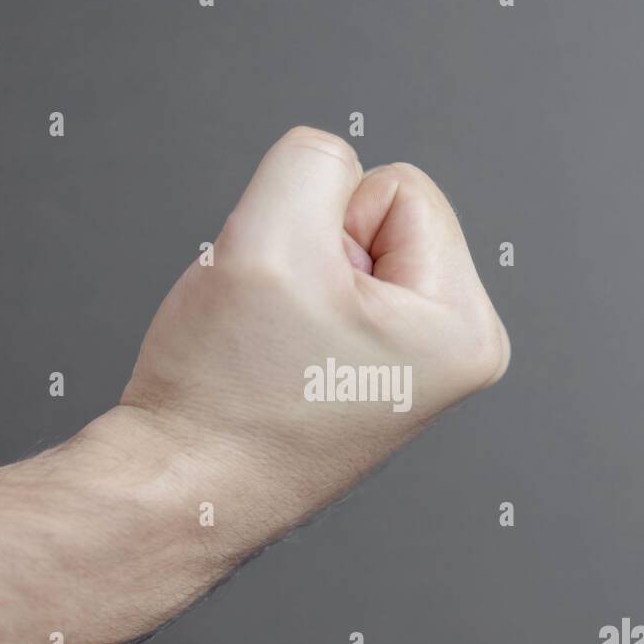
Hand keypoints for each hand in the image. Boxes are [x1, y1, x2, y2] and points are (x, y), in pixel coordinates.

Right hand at [111, 126, 509, 547]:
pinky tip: (272, 364)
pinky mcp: (371, 375)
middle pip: (380, 219)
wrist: (177, 486)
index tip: (295, 298)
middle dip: (312, 252)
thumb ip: (313, 158)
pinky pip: (329, 295)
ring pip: (345, 254)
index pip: (398, 187)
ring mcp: (414, 368)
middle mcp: (457, 354)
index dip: (322, 223)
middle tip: (279, 326)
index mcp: (467, 329)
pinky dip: (287, 310)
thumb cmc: (225, 397)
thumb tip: (331, 162)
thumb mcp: (270, 234)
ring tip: (272, 348)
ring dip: (294, 281)